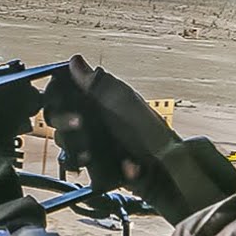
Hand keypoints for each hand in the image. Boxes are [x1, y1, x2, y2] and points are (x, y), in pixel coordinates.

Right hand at [43, 55, 235, 223]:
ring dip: (79, 150)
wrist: (177, 175)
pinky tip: (126, 168)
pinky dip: (102, 171)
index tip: (64, 105)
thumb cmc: (157, 135)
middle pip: (59, 123)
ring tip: (95, 155)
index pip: (65, 95)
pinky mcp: (103, 172)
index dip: (58, 100)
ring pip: (68, 149)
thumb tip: (76, 60)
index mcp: (101, 100)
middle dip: (67, 127)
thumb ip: (99, 85)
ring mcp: (99, 148)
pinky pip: (87, 173)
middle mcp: (97, 122)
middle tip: (82, 127)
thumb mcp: (127, 105)